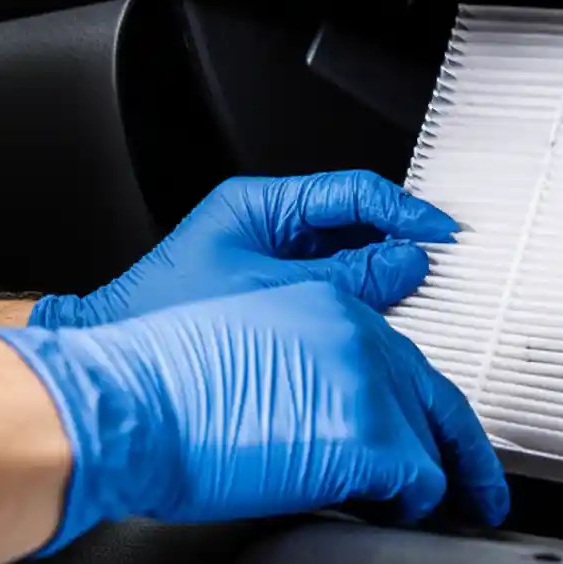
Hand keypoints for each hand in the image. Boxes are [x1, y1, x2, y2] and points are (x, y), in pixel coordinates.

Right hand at [0, 282, 508, 554]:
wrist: (130, 403)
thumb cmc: (162, 387)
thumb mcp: (252, 351)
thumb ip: (312, 372)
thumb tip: (339, 423)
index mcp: (330, 309)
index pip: (403, 363)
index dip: (429, 410)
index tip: (446, 439)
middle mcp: (359, 336)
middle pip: (438, 398)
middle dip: (466, 453)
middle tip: (484, 492)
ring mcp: (369, 383)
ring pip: (431, 444)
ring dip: (424, 485)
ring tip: (413, 512)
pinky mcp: (368, 434)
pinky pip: (418, 481)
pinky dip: (410, 505)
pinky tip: (391, 513)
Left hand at [30, 171, 459, 327]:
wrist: (123, 372)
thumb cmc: (172, 318)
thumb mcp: (275, 292)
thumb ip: (347, 276)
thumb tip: (406, 262)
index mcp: (262, 205)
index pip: (352, 192)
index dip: (403, 210)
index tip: (439, 231)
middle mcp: (268, 226)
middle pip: (354, 222)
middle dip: (397, 245)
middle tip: (435, 268)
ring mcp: (272, 259)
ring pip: (346, 257)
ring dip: (379, 277)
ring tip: (411, 298)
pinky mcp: (273, 294)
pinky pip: (330, 287)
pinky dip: (357, 301)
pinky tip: (373, 322)